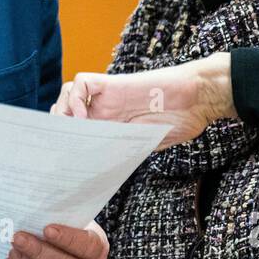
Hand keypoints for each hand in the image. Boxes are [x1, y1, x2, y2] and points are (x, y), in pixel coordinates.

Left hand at [3, 221, 107, 258]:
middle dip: (38, 253)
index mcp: (98, 250)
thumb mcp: (73, 221)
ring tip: (13, 253)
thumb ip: (59, 218)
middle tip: (18, 239)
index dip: (66, 238)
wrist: (74, 254)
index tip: (46, 228)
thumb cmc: (69, 232)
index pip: (86, 246)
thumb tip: (32, 213)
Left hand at [50, 53, 235, 149]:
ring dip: (64, 112)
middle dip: (58, 128)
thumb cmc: (180, 121)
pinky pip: (83, 83)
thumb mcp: (147, 144)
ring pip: (68, 94)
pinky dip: (76, 99)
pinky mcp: (114, 84)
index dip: (65, 141)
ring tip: (70, 134)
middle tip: (59, 149)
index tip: (60, 161)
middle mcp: (105, 109)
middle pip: (66, 111)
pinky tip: (84, 118)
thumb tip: (98, 175)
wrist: (199, 98)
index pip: (77, 129)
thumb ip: (123, 152)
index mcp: (110, 125)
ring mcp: (108, 96)